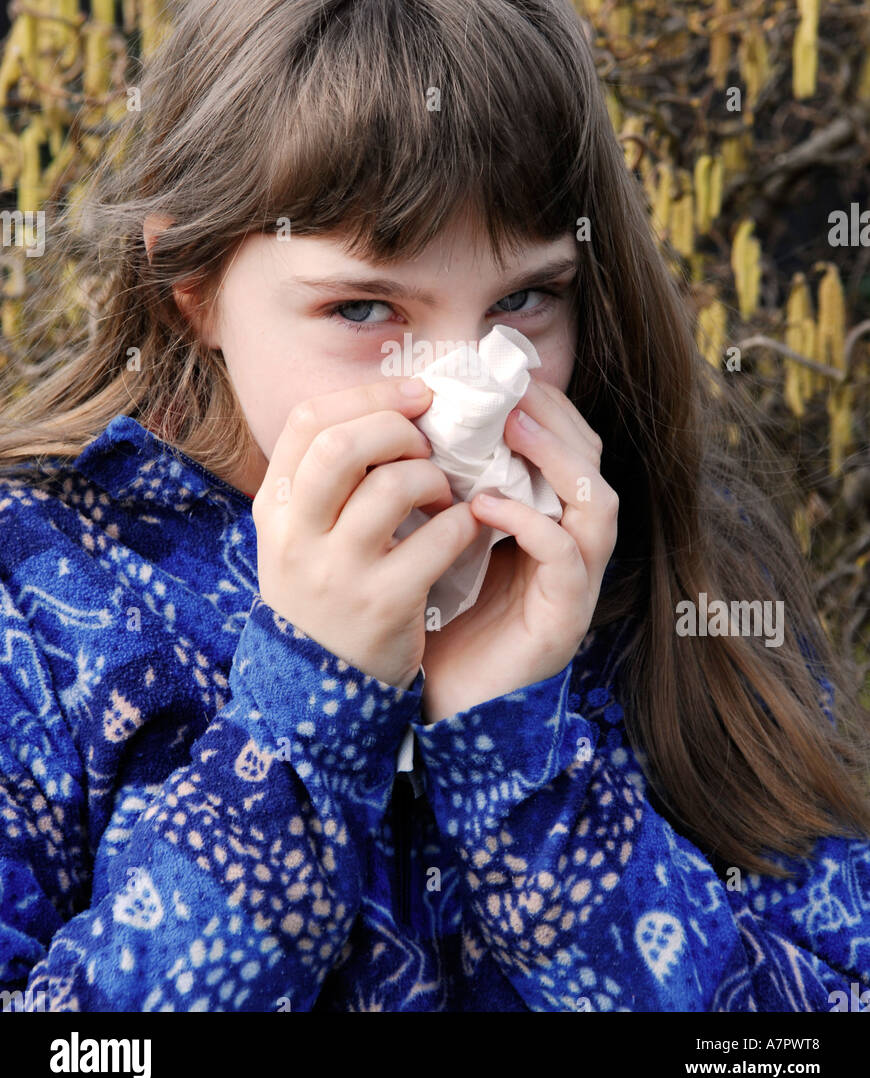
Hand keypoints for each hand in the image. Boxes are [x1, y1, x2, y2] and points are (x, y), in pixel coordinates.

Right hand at [252, 377, 481, 689]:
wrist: (320, 691)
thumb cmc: (325, 594)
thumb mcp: (300, 536)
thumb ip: (328, 480)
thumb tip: (390, 407)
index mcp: (275, 509)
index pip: (309, 422)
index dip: (368, 395)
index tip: (415, 396)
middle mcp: (297, 537)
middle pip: (342, 447)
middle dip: (398, 427)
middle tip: (428, 442)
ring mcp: (338, 573)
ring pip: (393, 487)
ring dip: (434, 478)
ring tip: (444, 493)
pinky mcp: (384, 604)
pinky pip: (437, 540)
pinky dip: (461, 523)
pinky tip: (464, 529)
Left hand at [419, 377, 618, 722]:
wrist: (440, 702)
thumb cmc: (439, 615)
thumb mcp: (442, 536)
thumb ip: (447, 485)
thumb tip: (414, 417)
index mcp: (547, 519)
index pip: (567, 444)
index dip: (542, 405)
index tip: (496, 375)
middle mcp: (573, 545)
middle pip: (594, 462)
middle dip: (555, 419)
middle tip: (506, 393)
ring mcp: (576, 582)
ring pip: (598, 504)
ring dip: (556, 459)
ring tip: (508, 431)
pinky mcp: (563, 619)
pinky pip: (565, 559)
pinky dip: (530, 523)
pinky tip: (484, 506)